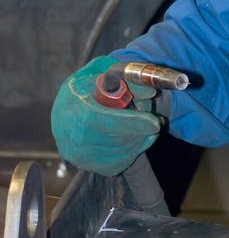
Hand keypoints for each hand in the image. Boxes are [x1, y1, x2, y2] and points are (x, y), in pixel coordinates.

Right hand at [51, 55, 160, 175]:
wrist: (64, 110)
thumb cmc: (85, 87)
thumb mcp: (102, 71)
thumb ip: (126, 78)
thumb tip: (150, 93)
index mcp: (73, 109)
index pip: (105, 121)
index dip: (132, 123)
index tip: (155, 123)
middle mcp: (72, 137)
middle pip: (118, 140)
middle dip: (140, 129)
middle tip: (150, 118)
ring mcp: (78, 155)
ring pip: (123, 152)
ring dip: (138, 138)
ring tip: (137, 123)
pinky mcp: (87, 166)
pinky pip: (121, 162)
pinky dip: (132, 150)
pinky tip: (130, 135)